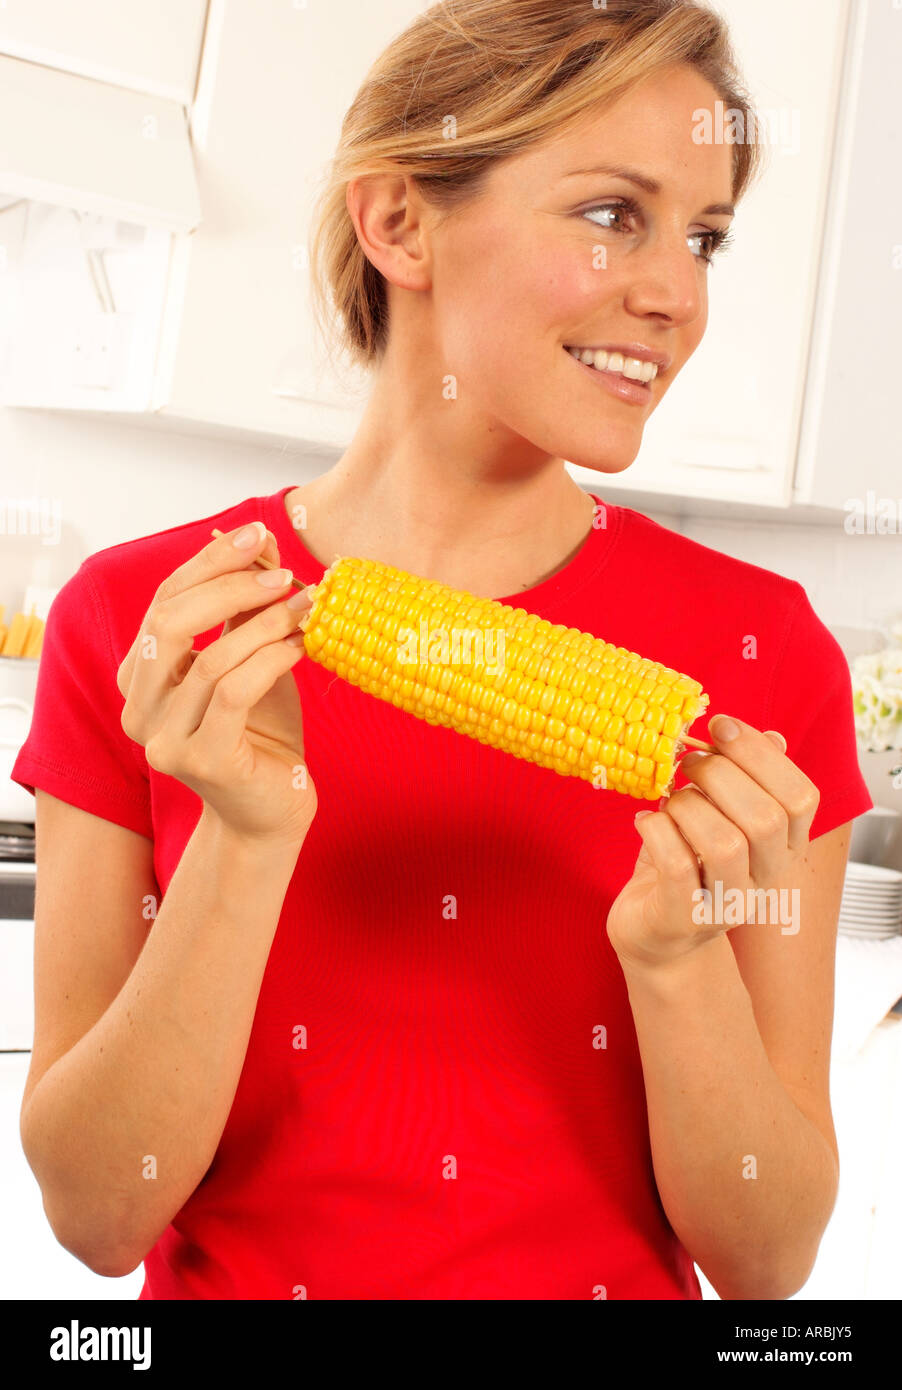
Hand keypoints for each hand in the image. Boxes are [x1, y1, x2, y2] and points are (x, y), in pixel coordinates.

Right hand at [117, 521, 316, 847]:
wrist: (272, 812)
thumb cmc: (261, 734)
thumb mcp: (249, 661)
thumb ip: (241, 611)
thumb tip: (250, 539)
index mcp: (140, 679)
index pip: (163, 602)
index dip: (208, 563)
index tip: (257, 533)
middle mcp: (139, 710)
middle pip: (171, 622)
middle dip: (230, 585)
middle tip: (284, 571)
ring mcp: (164, 740)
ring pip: (211, 658)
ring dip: (266, 623)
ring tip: (306, 607)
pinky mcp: (202, 762)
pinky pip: (234, 692)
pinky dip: (270, 659)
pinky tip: (300, 646)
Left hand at [605, 715, 820, 970]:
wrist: (656, 935)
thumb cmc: (687, 864)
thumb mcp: (719, 817)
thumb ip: (745, 779)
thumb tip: (772, 736)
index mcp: (784, 848)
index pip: (800, 797)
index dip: (761, 755)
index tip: (720, 725)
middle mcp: (765, 880)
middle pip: (765, 819)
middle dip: (719, 775)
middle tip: (684, 763)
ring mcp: (727, 905)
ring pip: (723, 844)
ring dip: (688, 806)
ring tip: (668, 798)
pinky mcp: (683, 919)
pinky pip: (675, 866)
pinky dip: (655, 830)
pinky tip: (644, 821)